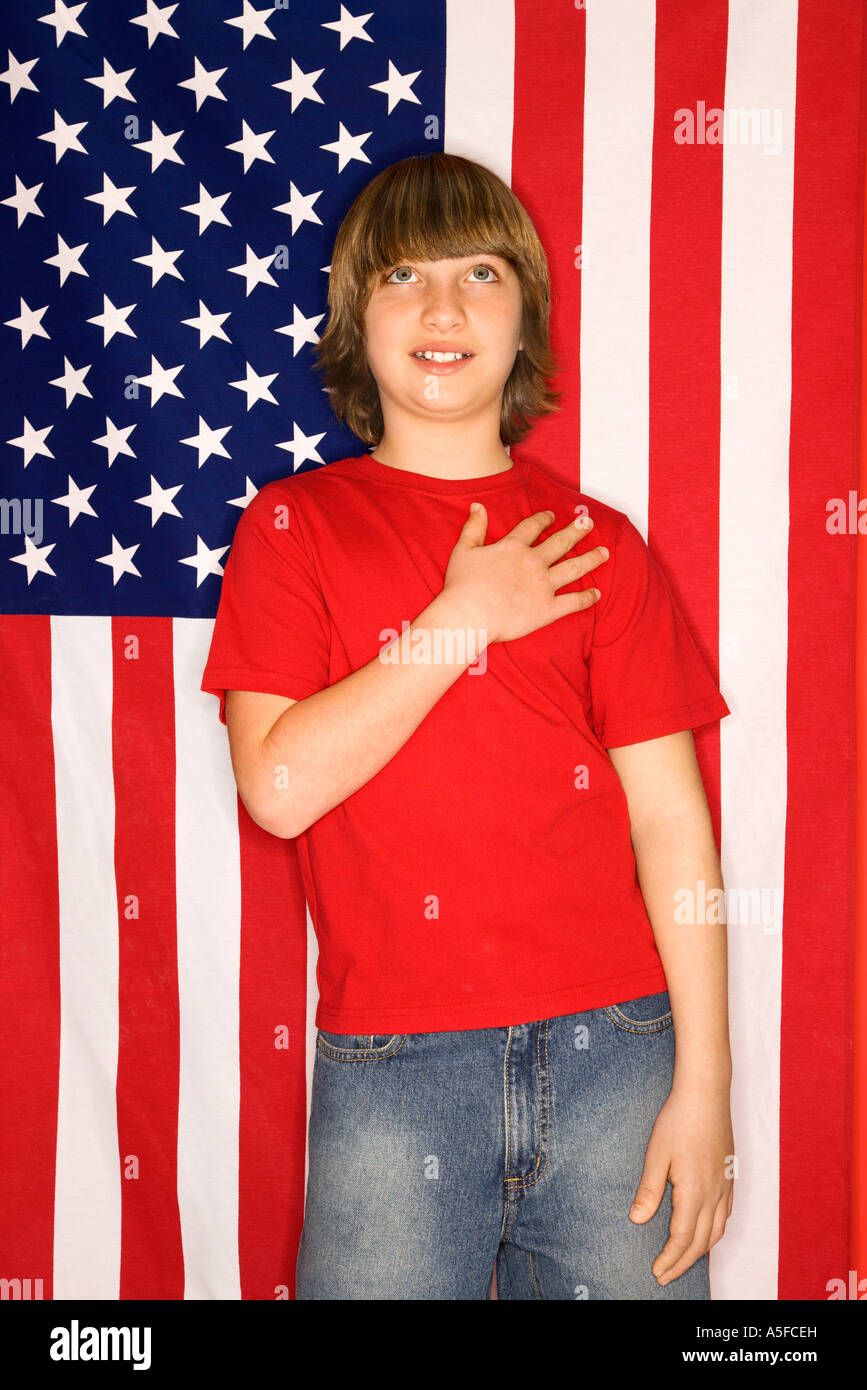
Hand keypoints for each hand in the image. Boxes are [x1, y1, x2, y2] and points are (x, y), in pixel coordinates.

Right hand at [441, 504, 608, 645]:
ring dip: (591, 559)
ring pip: (574, 568)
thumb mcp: (463, 550)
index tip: (552, 516)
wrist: (468, 616)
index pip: (533, 526)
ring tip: (604, 552)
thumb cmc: (461, 586)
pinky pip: (573, 602)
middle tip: (588, 524)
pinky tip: (597, 593)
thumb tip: (477, 505)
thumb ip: (473, 527)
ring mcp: (544, 586)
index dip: (544, 519)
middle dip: (577, 531)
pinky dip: (587, 598)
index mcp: (514, 547)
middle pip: (561, 542)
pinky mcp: (548, 609)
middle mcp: (534, 562)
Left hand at [628, 1080, 734, 1285]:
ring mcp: (725, 1186)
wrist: (706, 1094)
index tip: (657, 1272)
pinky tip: (707, 1231)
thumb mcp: (656, 1154)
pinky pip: (726, 1215)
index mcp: (694, 1192)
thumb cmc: (678, 1120)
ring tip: (683, 1260)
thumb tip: (637, 1220)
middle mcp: (714, 1194)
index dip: (669, 1259)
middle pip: (700, 1242)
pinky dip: (715, 1232)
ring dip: (700, 1251)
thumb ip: (649, 1190)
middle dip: (682, 1263)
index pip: (682, 1237)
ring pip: (717, 1231)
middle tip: (665, 1276)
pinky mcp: (729, 1177)